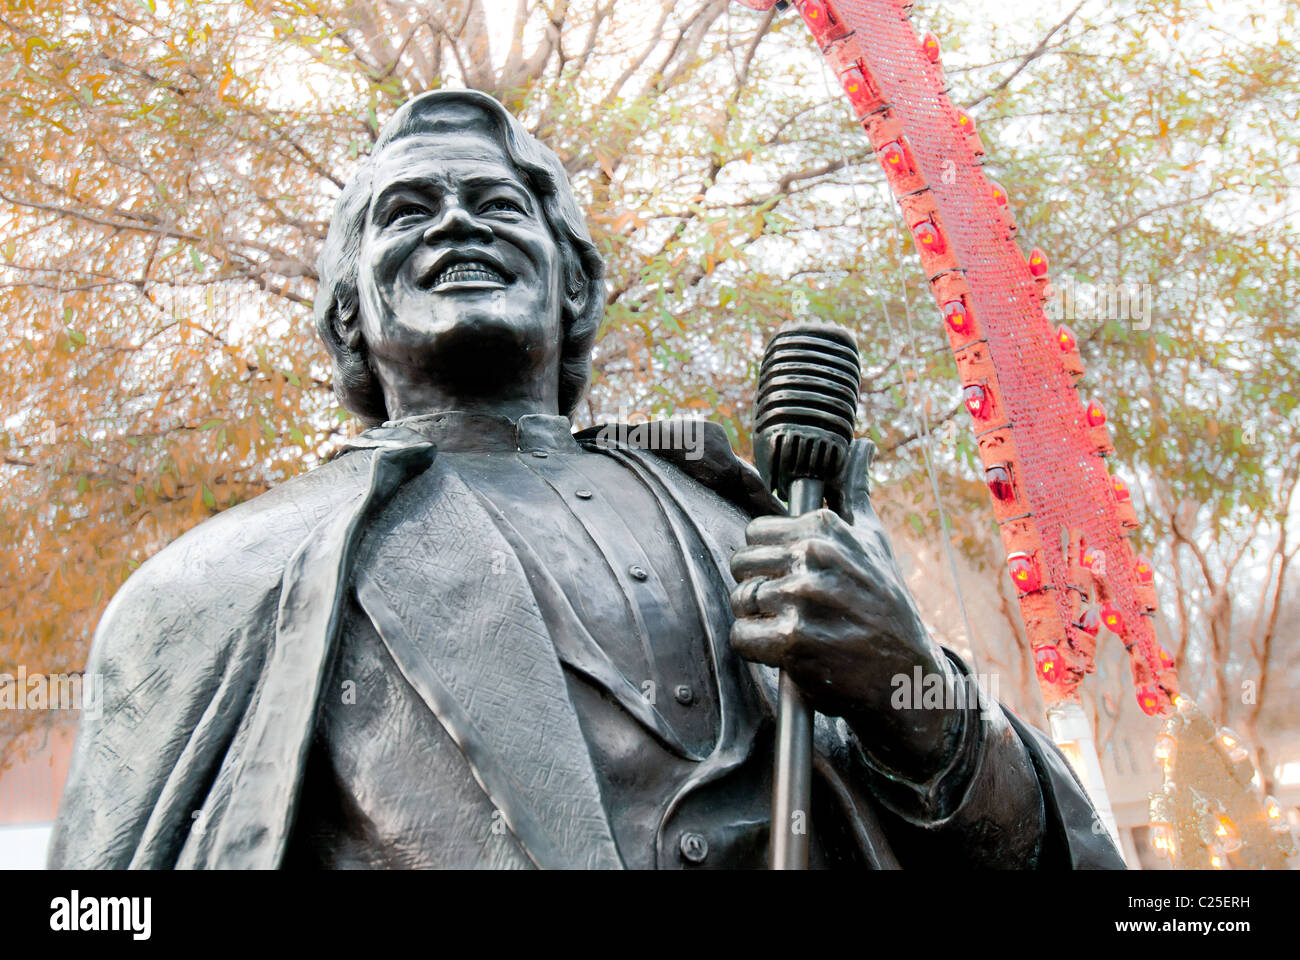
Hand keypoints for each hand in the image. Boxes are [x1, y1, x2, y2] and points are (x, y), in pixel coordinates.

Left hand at [728, 504, 965, 782]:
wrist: (906, 676)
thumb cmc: (886, 607)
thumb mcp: (875, 542)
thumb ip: (856, 492)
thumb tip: (862, 445)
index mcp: (826, 528)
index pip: (755, 532)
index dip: (769, 559)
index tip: (792, 576)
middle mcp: (814, 557)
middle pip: (742, 564)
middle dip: (758, 587)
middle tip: (792, 608)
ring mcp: (804, 597)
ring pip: (740, 600)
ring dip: (759, 620)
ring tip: (795, 629)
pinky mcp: (794, 641)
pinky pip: (741, 637)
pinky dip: (756, 649)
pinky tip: (786, 651)